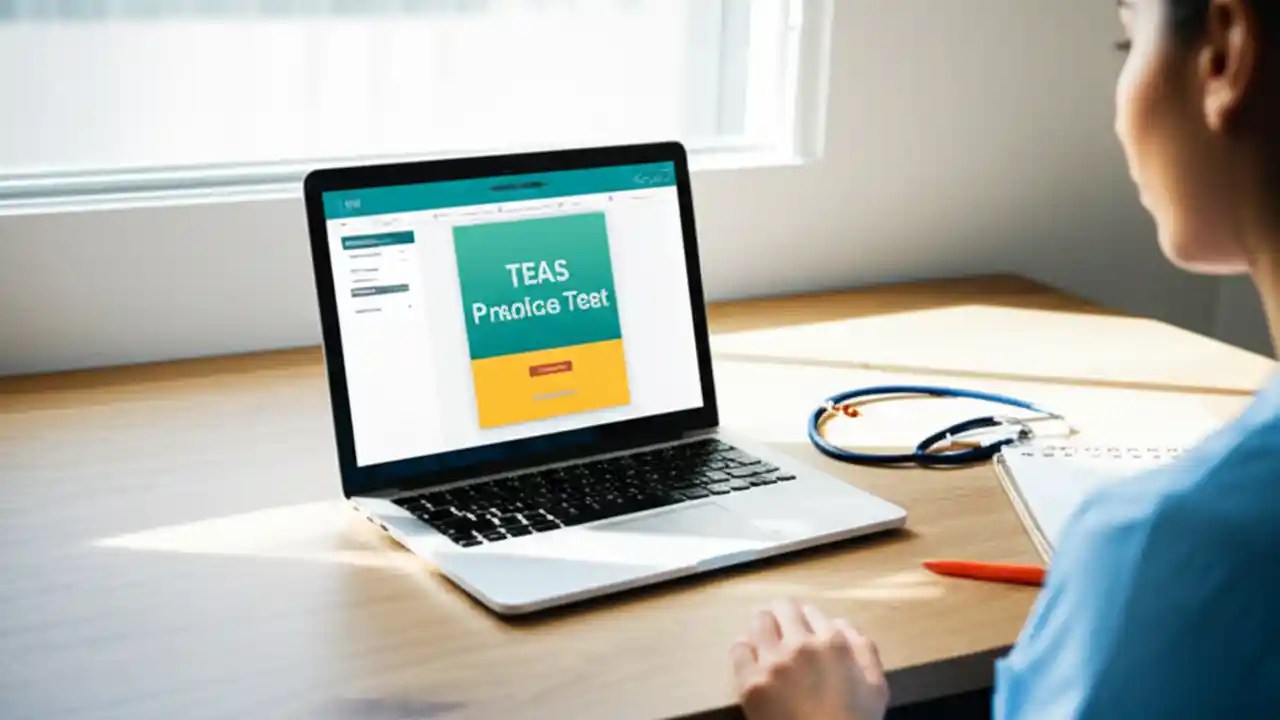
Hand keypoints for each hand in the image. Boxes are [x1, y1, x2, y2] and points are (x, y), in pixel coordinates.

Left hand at [731, 600, 888, 719]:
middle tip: (780, 627)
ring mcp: (772, 662)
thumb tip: (840, 624)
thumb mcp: (876, 685)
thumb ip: (863, 648)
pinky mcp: (750, 681)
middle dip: (782, 616)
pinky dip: (745, 649)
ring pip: (759, 622)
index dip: (807, 620)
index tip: (803, 628)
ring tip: (764, 640)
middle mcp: (800, 645)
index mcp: (833, 643)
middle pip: (783, 608)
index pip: (811, 612)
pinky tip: (751, 659)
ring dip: (763, 628)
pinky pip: (739, 648)